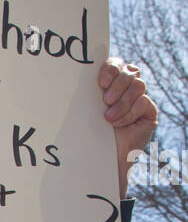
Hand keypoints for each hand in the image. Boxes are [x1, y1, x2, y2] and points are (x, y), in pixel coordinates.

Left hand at [98, 59, 157, 198]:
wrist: (99, 157)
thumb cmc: (88, 132)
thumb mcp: (86, 108)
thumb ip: (87, 92)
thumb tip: (72, 74)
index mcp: (110, 81)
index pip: (116, 64)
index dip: (111, 68)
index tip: (101, 83)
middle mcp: (126, 87)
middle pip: (130, 71)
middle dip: (118, 85)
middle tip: (105, 101)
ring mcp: (139, 98)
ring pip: (138, 85)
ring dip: (122, 101)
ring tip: (108, 118)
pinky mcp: (148, 111)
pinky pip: (144, 102)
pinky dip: (129, 113)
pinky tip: (118, 124)